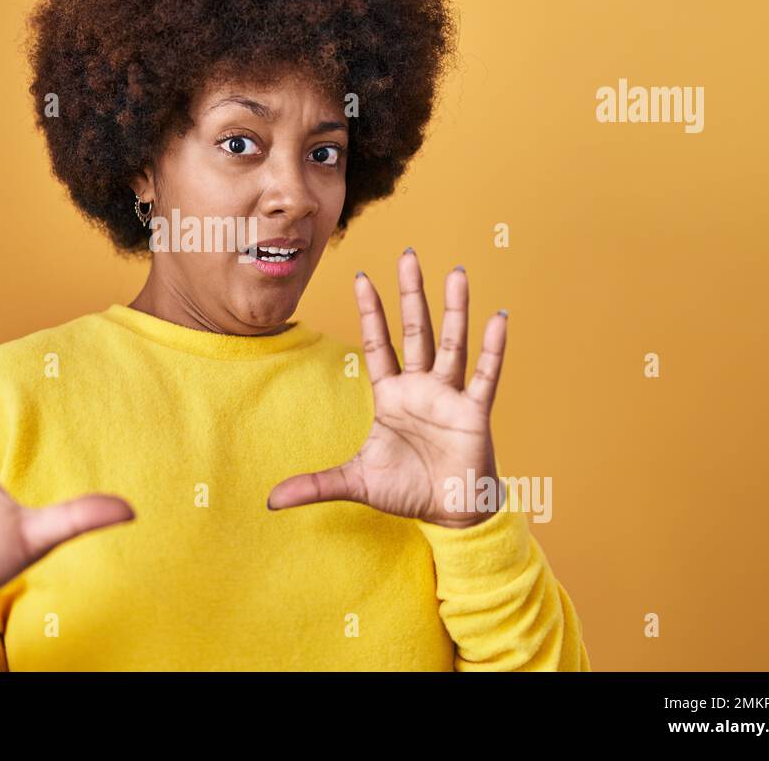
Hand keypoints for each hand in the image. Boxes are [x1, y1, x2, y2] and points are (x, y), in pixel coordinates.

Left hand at [266, 250, 505, 527]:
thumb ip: (315, 485)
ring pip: (451, 343)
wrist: (448, 514)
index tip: (361, 277)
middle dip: (411, 293)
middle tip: (408, 254)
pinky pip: (485, 375)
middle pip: (415, 330)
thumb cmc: (406, 491)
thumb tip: (270, 501)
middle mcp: (421, 387)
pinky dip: (493, 348)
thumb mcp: (354, 484)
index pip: (378, 344)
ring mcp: (449, 396)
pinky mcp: (474, 413)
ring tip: (459, 272)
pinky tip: (498, 318)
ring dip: (455, 308)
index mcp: (391, 396)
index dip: (370, 312)